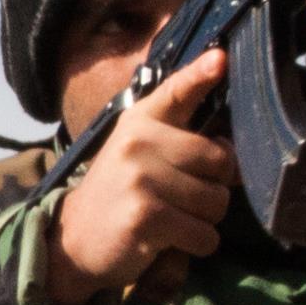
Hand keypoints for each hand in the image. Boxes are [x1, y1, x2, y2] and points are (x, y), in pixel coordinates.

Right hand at [42, 51, 237, 304]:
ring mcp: (141, 178)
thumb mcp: (140, 153)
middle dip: (215, 188)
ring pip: (217, 202)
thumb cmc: (122, 193)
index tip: (221, 59)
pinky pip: (205, 235)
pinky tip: (168, 241)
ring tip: (172, 219)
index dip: (201, 74)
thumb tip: (230, 151)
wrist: (75, 239)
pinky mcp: (146, 217)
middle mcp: (139, 142)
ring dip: (205, 220)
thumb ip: (180, 140)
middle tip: (183, 198)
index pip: (177, 91)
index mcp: (141, 121)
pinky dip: (196, 245)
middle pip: (221, 162)